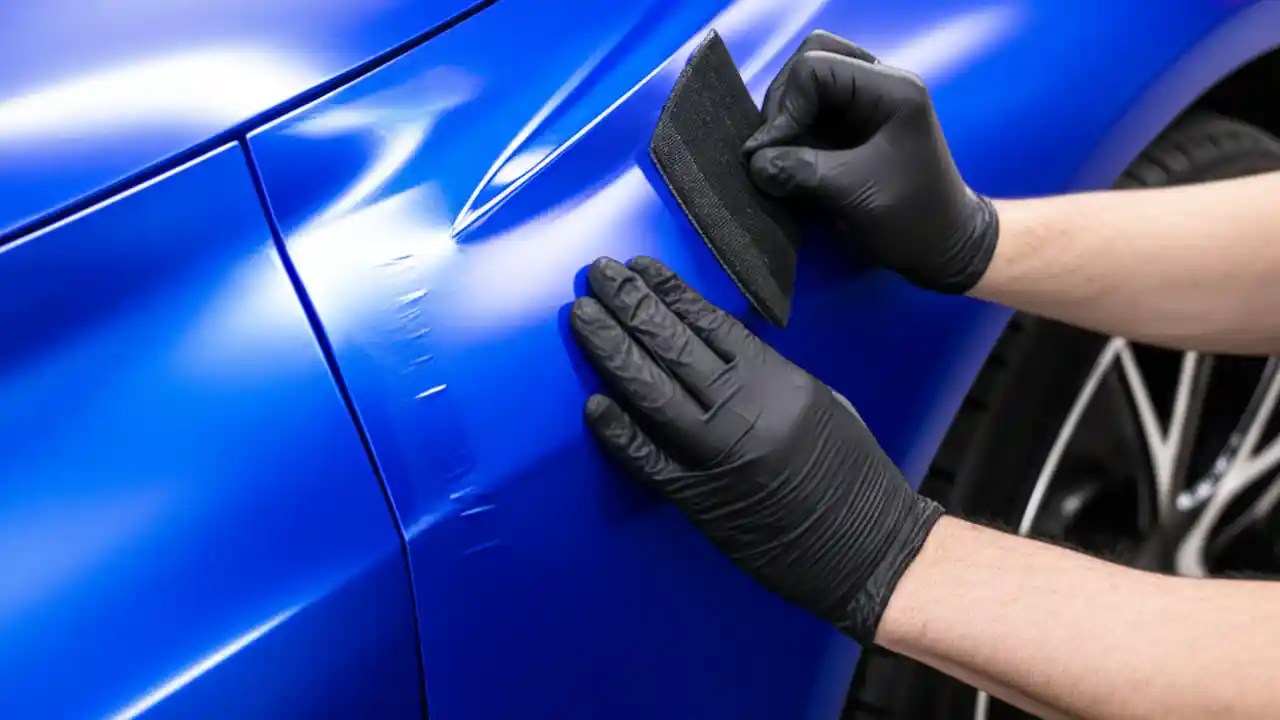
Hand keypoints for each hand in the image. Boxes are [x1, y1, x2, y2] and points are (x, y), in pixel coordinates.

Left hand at [570, 256, 941, 641]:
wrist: (872, 550)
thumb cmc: (853, 473)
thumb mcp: (821, 401)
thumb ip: (768, 373)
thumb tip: (717, 348)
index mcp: (780, 383)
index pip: (711, 325)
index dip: (669, 292)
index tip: (638, 267)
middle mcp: (746, 414)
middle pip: (674, 348)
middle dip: (630, 306)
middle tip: (597, 274)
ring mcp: (718, 460)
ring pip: (652, 394)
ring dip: (612, 351)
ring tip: (583, 315)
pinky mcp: (699, 503)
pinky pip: (649, 462)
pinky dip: (618, 433)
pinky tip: (592, 404)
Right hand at [743, 31, 997, 293]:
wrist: (944, 247)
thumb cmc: (913, 219)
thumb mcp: (855, 194)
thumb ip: (802, 172)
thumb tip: (753, 162)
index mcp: (891, 89)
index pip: (816, 66)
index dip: (786, 107)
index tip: (774, 154)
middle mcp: (878, 84)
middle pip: (812, 59)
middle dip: (783, 102)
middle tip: (774, 148)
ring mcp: (865, 103)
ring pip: (807, 83)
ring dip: (785, 118)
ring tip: (778, 158)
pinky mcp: (853, 125)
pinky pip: (811, 109)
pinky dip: (792, 132)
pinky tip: (788, 161)